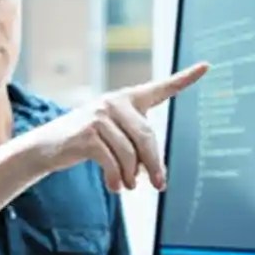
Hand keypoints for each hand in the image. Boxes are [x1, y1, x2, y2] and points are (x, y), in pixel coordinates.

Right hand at [25, 62, 208, 191]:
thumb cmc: (85, 143)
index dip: (184, 78)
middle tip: (159, 185)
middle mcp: (114, 102)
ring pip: (130, 153)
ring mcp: (99, 115)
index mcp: (126, 99)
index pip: (160, 88)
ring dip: (132, 176)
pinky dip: (116, 178)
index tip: (206, 66)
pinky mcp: (88, 133)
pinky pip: (113, 161)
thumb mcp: (114, 140)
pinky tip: (115, 186)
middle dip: (154, 165)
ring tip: (128, 187)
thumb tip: (153, 175)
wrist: (47, 147)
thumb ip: (135, 148)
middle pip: (147, 137)